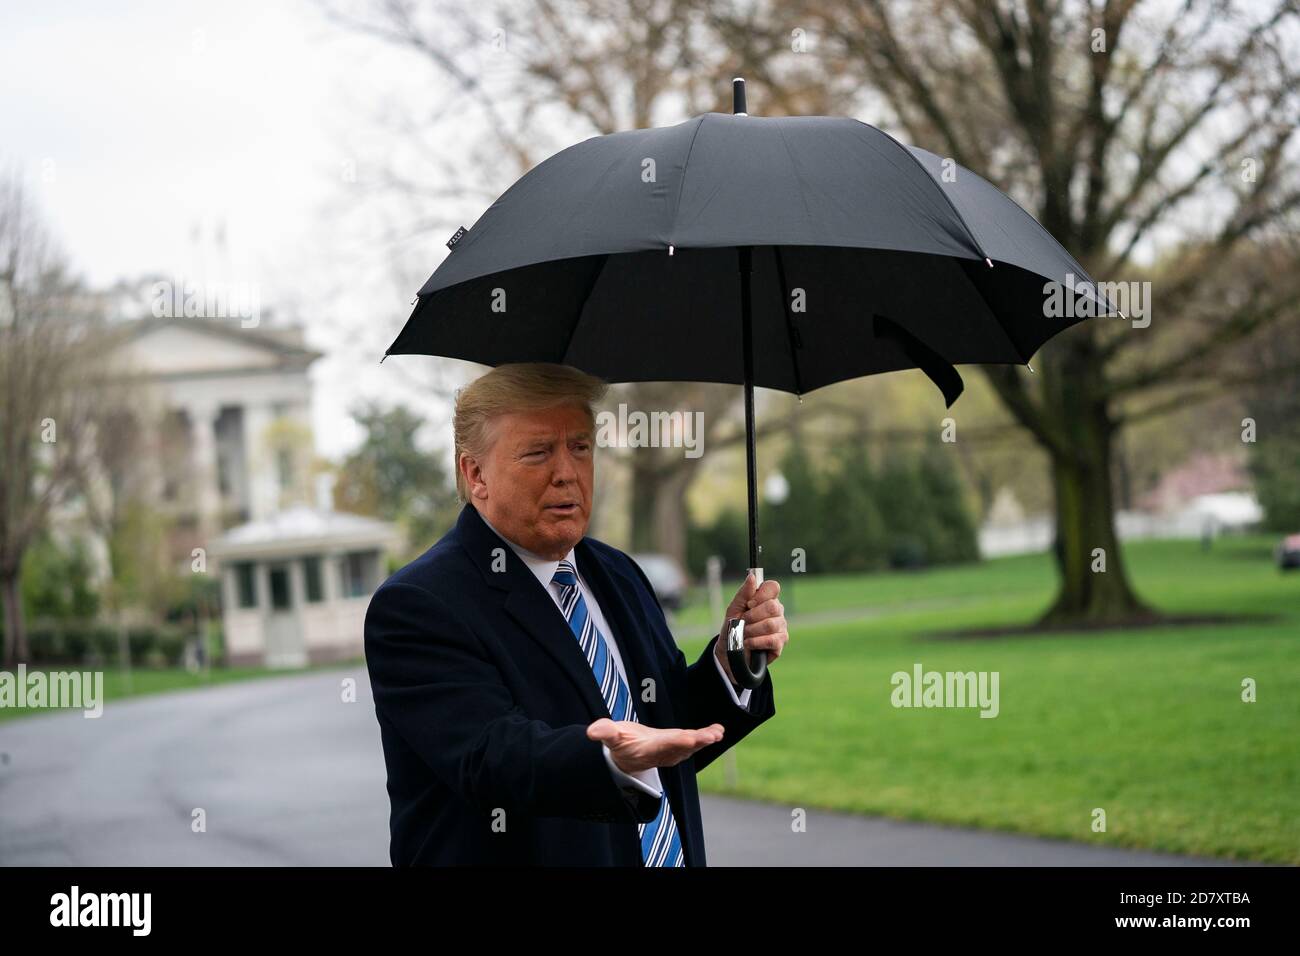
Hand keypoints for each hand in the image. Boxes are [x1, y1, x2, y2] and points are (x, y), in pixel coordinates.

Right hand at [587, 718, 723, 773]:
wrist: (627, 756)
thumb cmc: (618, 745)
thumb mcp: (610, 737)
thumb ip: (604, 732)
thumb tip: (591, 731)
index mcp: (648, 749)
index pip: (664, 746)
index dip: (677, 742)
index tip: (690, 737)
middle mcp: (663, 752)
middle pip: (682, 747)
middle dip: (697, 741)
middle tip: (711, 736)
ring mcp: (672, 750)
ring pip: (690, 746)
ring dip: (704, 739)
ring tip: (717, 733)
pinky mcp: (678, 744)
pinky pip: (694, 741)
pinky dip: (705, 736)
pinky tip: (718, 730)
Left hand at [714, 572, 788, 685]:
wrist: (730, 650)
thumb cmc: (733, 626)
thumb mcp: (734, 608)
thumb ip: (743, 593)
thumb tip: (752, 576)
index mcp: (767, 599)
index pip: (773, 587)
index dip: (761, 595)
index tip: (749, 604)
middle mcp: (777, 611)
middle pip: (773, 606)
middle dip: (753, 616)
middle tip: (744, 621)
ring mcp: (781, 627)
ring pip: (771, 624)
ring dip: (752, 630)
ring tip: (744, 634)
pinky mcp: (781, 642)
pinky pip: (772, 640)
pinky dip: (756, 641)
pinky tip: (749, 643)